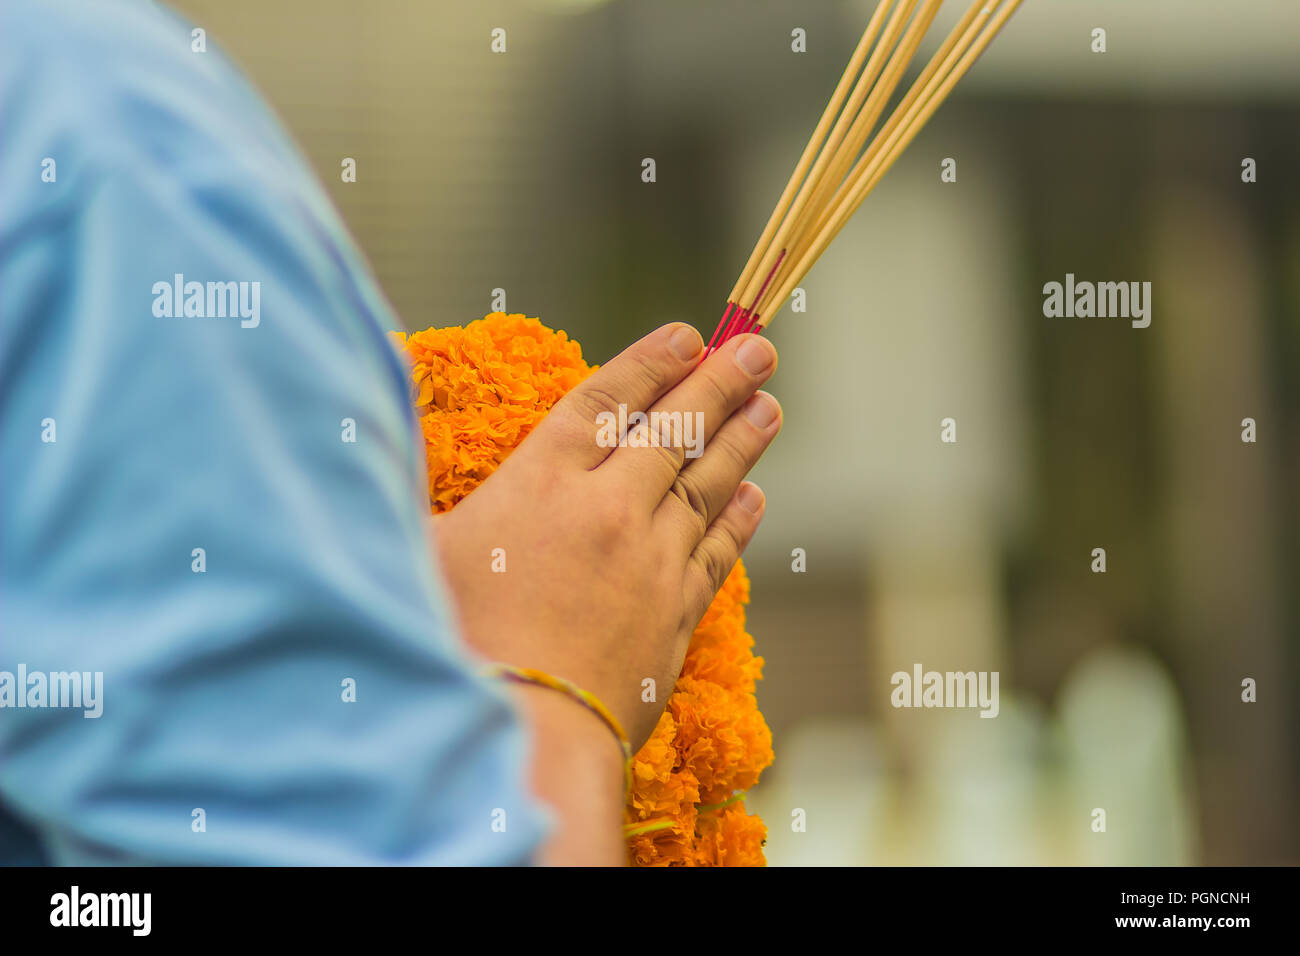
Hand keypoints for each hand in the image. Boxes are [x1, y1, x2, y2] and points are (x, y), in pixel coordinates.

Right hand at [434, 322, 780, 750]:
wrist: (522, 731)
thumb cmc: (451, 639)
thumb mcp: (418, 544)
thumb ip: (415, 472)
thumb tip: (385, 397)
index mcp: (541, 481)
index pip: (607, 400)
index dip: (650, 361)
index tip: (687, 334)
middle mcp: (607, 508)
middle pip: (674, 429)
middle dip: (719, 381)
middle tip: (758, 349)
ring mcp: (650, 560)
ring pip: (707, 483)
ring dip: (742, 439)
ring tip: (770, 404)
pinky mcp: (675, 613)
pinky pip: (717, 551)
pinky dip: (739, 520)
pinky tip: (755, 497)